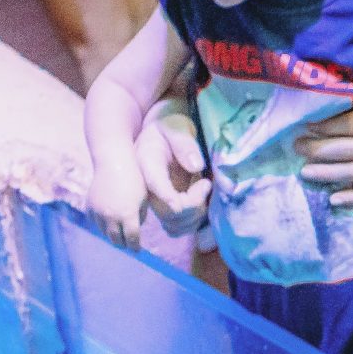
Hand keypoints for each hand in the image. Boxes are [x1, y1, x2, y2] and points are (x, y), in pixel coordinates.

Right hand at [85, 163, 148, 249]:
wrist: (114, 163)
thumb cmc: (135, 180)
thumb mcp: (143, 200)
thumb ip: (140, 218)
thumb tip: (133, 233)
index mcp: (127, 215)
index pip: (131, 239)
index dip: (135, 246)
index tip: (137, 249)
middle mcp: (111, 216)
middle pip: (116, 239)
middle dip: (123, 243)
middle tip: (128, 244)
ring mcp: (98, 212)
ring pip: (104, 232)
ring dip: (112, 234)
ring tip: (119, 234)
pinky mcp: (89, 207)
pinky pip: (95, 222)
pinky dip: (102, 225)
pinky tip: (108, 223)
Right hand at [135, 99, 211, 232]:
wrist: (163, 135)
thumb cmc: (170, 127)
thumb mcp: (176, 128)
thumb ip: (184, 144)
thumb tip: (196, 167)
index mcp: (146, 164)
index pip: (157, 187)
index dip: (177, 197)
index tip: (204, 185)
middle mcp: (147, 187)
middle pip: (168, 212)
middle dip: (194, 204)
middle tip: (206, 184)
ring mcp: (155, 200)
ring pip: (173, 224)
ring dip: (195, 216)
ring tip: (203, 192)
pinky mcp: (164, 208)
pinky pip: (176, 226)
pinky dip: (192, 221)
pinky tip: (200, 203)